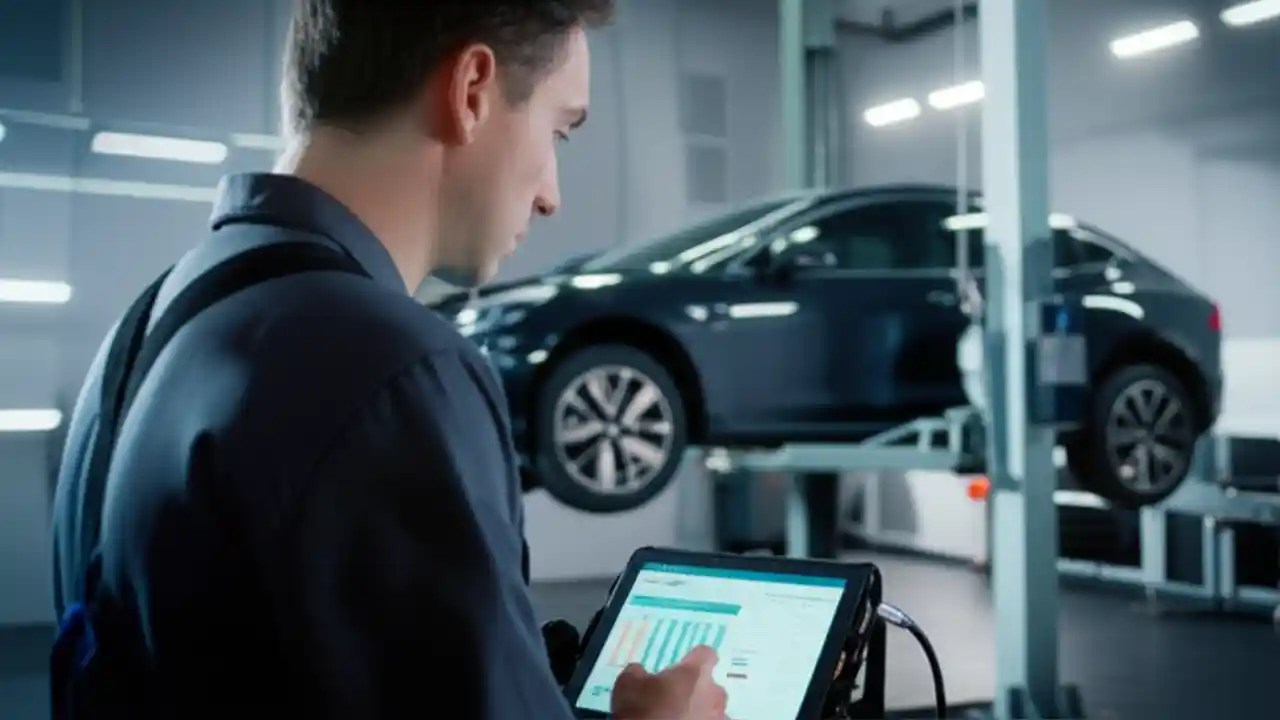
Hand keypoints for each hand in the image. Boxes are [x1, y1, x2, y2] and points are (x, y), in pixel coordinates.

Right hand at [610, 645, 728, 719]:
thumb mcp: (627, 685)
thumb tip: (640, 672)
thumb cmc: (641, 711)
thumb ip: (638, 672)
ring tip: (679, 719)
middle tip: (675, 700)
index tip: (683, 667)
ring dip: (700, 712)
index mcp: (695, 673)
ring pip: (712, 711)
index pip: (706, 654)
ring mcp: (719, 718)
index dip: (694, 660)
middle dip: (696, 691)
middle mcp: (714, 693)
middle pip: (710, 685)